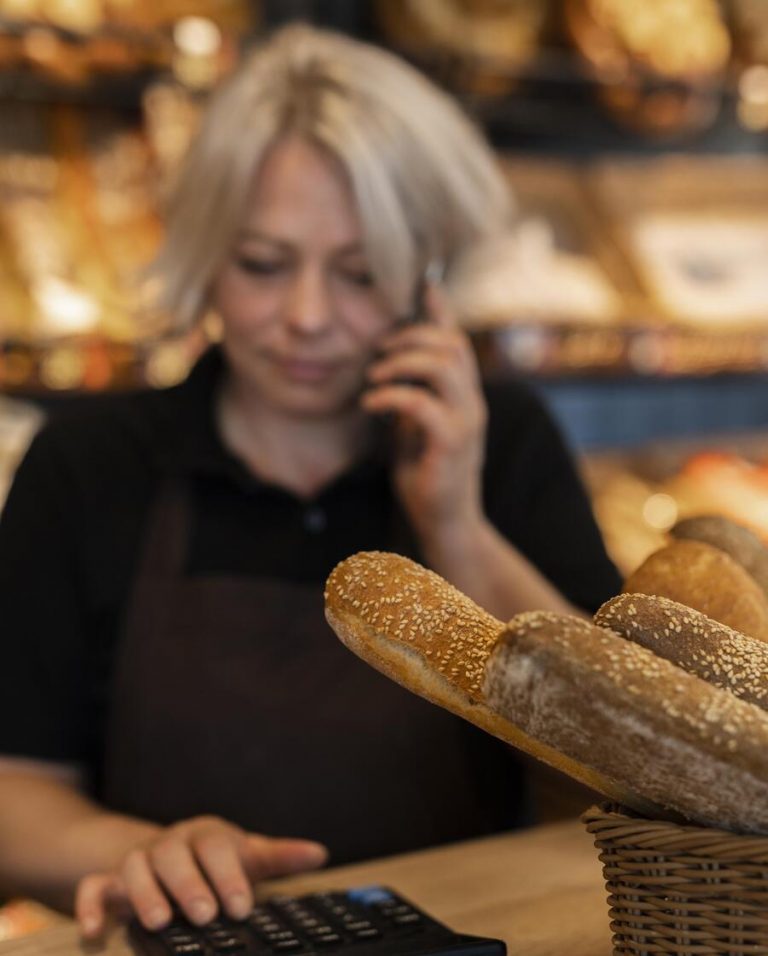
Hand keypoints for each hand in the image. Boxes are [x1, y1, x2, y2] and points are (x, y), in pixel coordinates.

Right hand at [75, 815, 327, 938]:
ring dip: (144, 893)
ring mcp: (138, 860)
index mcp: (206, 834)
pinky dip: (91, 905)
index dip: (228, 874)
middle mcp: (171, 844)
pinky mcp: (110, 881)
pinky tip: (95, 931)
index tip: (241, 907)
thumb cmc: (216, 858)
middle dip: (188, 884)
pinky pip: (92, 887)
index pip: (217, 846)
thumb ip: (280, 857)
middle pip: (174, 854)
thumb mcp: (247, 855)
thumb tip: (320, 853)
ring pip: (133, 867)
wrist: (168, 852)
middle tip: (205, 916)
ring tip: (158, 923)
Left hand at [361, 284, 486, 540]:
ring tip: (373, 376)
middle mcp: (472, 402)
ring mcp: (467, 421)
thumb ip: (411, 395)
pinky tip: (370, 404)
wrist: (445, 523)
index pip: (458, 341)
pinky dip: (391, 395)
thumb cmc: (427, 474)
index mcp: (465, 395)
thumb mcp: (414, 427)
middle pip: (451, 344)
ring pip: (442, 365)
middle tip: (379, 350)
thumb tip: (391, 366)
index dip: (442, 311)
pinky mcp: (452, 443)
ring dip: (401, 362)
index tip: (425, 285)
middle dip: (411, 336)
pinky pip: (421, 403)